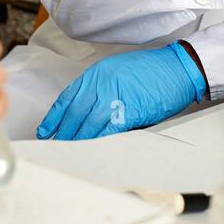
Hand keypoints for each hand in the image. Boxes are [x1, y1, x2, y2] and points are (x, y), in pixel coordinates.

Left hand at [37, 42, 206, 140]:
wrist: (178, 69)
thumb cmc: (152, 71)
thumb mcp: (118, 71)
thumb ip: (100, 89)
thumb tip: (86, 114)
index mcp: (96, 73)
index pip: (67, 98)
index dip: (54, 117)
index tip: (45, 131)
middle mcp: (101, 83)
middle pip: (74, 114)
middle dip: (62, 134)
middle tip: (53, 148)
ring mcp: (114, 97)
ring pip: (87, 125)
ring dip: (76, 142)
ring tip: (68, 154)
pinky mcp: (128, 111)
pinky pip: (106, 132)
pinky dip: (96, 143)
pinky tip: (89, 152)